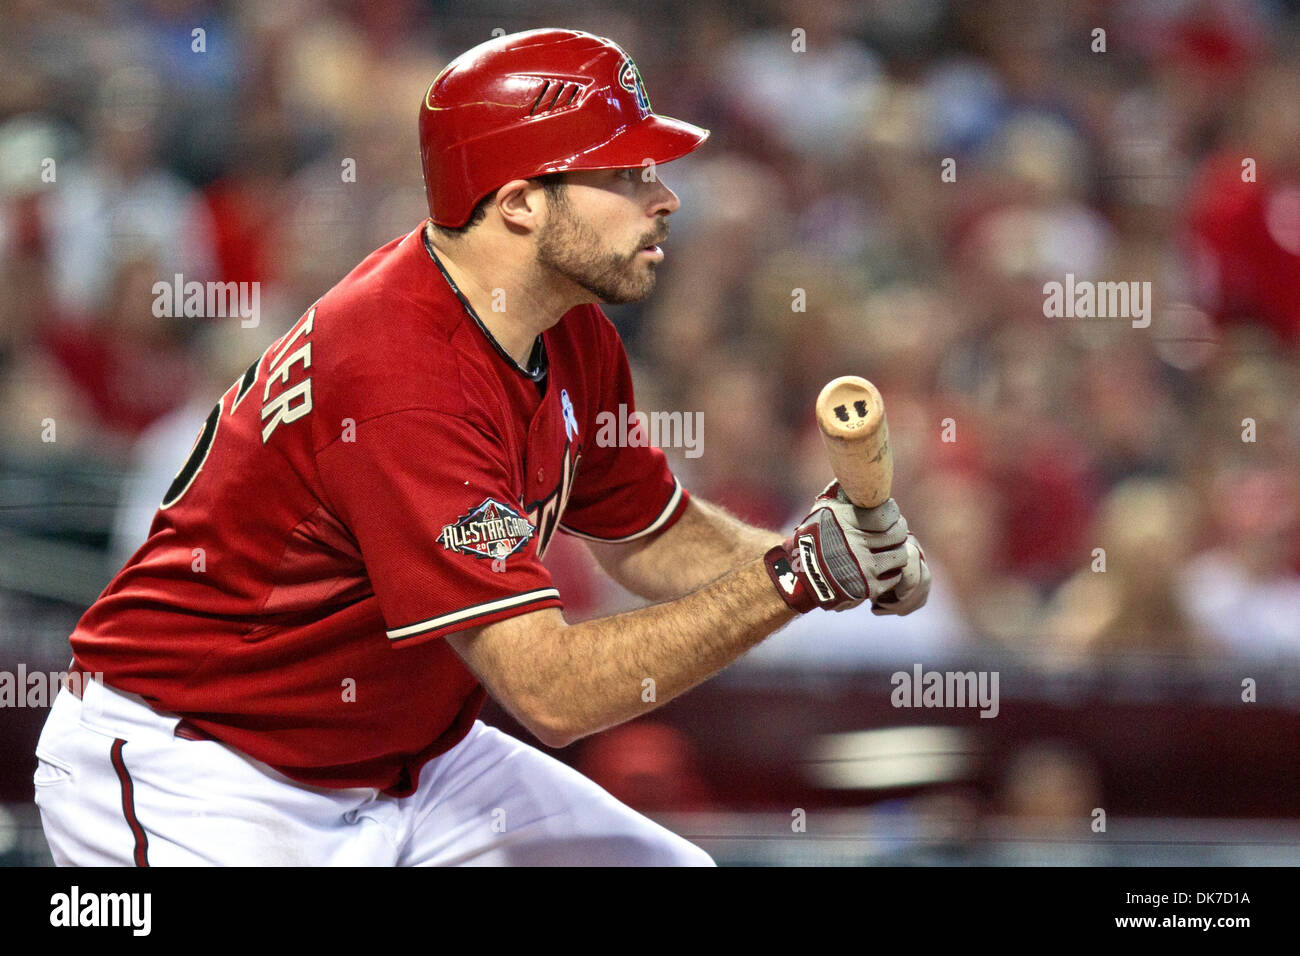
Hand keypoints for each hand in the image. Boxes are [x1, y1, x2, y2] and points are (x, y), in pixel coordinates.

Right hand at [764, 481, 929, 614]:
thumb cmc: (814, 537)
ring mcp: (864, 567)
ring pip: (900, 555)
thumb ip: (838, 492)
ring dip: (896, 550)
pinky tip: (883, 565)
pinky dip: (891, 570)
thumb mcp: (822, 510)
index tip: (889, 511)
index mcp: (848, 523)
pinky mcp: (868, 587)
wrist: (801, 574)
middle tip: (894, 529)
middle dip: (898, 529)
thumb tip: (848, 469)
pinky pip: (894, 576)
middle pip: (898, 534)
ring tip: (890, 547)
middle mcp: (857, 544)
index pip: (887, 514)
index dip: (892, 511)